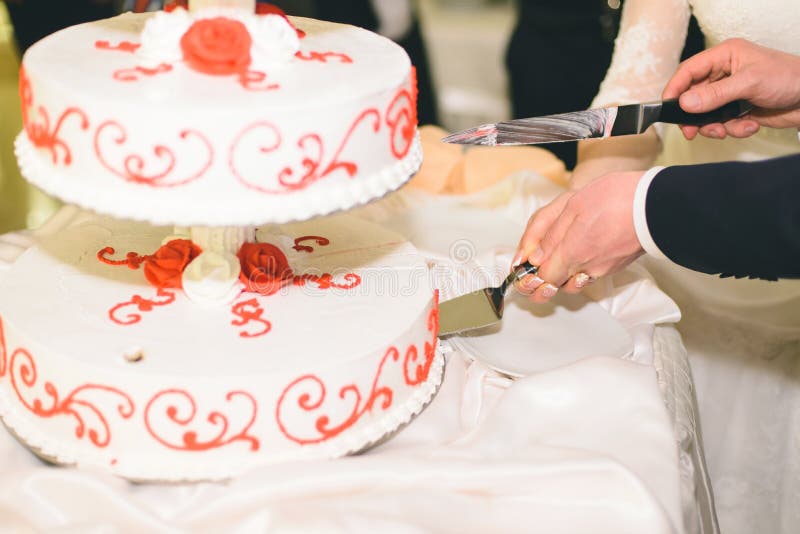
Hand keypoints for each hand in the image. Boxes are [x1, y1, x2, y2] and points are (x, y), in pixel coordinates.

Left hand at [513, 171, 644, 301]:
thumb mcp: (572, 205)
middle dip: (538, 284)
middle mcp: (586, 267)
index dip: (528, 276)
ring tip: (551, 264)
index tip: (521, 269)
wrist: (656, 204)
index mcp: (571, 252)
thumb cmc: (615, 198)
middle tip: (529, 276)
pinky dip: (577, 272)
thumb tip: (533, 256)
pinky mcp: (615, 267)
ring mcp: (602, 269)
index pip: (541, 278)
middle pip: (555, 286)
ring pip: (572, 283)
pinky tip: (576, 258)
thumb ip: (549, 232)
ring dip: (558, 278)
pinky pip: (589, 275)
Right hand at [663, 38, 799, 139]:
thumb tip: (685, 103)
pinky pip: (723, 123)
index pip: (689, 71)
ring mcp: (730, 93)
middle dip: (695, 117)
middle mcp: (724, 73)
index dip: (675, 89)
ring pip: (706, 114)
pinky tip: (749, 125)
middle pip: (693, 97)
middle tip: (692, 132)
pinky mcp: (737, 109)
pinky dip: (733, 128)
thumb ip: (715, 94)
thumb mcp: (749, 83)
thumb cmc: (788, 78)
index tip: (666, 108)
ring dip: (715, 126)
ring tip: (728, 130)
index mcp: (724, 56)